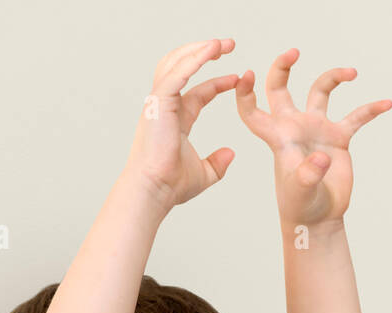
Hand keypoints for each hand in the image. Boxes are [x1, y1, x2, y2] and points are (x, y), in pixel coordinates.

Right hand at [123, 38, 240, 210]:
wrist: (154, 190)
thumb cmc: (170, 185)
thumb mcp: (203, 173)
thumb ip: (217, 164)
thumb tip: (230, 154)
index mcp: (175, 119)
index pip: (198, 92)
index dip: (217, 83)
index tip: (237, 78)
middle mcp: (165, 106)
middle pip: (182, 68)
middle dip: (204, 53)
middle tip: (228, 45)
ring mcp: (159, 102)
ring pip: (176, 63)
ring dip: (199, 49)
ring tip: (221, 42)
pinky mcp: (159, 102)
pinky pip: (177, 73)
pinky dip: (193, 60)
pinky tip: (210, 51)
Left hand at [235, 48, 391, 226]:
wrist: (318, 218)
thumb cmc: (301, 206)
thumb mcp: (300, 191)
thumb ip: (308, 174)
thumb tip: (322, 157)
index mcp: (278, 137)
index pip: (254, 111)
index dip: (245, 92)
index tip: (244, 74)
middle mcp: (295, 127)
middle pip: (281, 89)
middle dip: (282, 67)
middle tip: (293, 52)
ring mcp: (316, 130)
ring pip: (320, 92)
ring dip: (334, 77)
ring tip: (351, 73)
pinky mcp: (338, 139)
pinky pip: (356, 117)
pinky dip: (370, 110)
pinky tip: (386, 103)